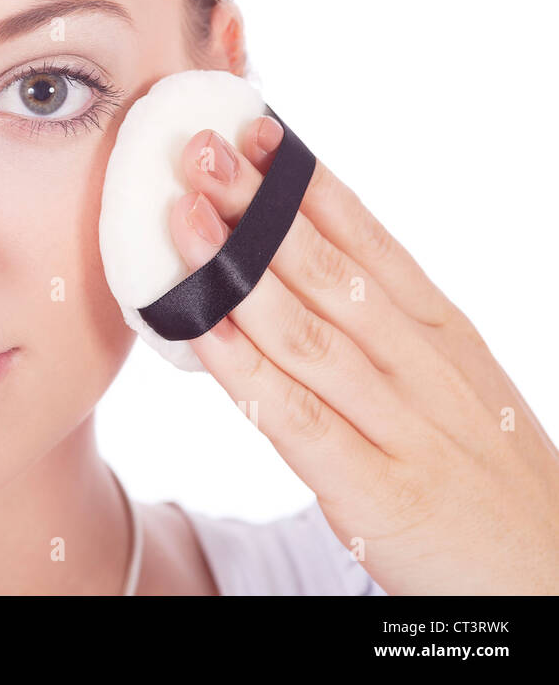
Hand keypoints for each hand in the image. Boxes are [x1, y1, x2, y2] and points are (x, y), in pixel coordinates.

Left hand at [170, 116, 558, 593]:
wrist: (549, 580)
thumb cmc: (481, 469)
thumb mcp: (449, 380)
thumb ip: (383, 325)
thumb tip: (298, 261)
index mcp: (440, 330)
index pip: (368, 238)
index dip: (307, 180)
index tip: (256, 125)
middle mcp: (421, 365)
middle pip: (329, 270)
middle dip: (259, 205)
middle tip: (200, 146)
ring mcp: (400, 425)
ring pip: (308, 331)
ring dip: (238, 268)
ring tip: (183, 215)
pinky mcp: (374, 489)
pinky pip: (294, 416)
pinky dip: (241, 366)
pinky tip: (195, 325)